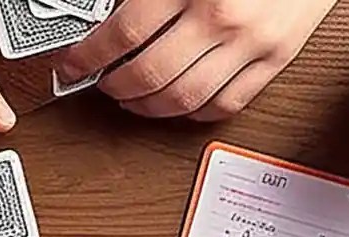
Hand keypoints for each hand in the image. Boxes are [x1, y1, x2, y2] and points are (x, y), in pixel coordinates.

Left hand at [56, 0, 336, 120]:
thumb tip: (108, 11)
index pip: (123, 34)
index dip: (88, 56)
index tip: (72, 65)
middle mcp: (221, 17)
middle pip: (147, 75)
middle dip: (113, 86)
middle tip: (101, 82)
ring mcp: (251, 43)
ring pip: (182, 99)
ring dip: (146, 107)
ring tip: (132, 98)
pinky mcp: (276, 59)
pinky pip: (225, 105)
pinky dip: (192, 112)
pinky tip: (176, 103)